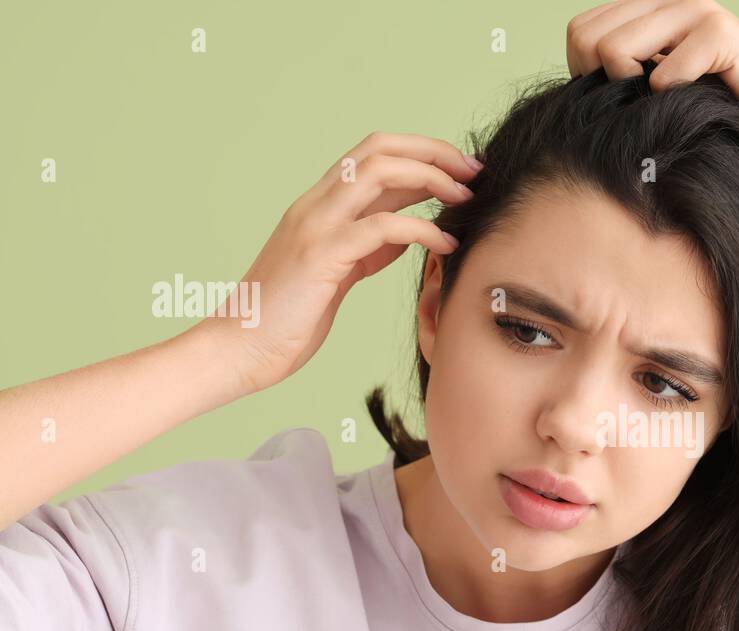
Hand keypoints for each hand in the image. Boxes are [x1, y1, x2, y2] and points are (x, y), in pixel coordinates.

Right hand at [202, 132, 479, 393]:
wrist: (239, 349)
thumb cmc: (288, 318)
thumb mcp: (337, 271)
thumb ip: (367, 246)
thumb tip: (406, 232)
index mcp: (319, 205)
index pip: (373, 154)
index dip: (421, 152)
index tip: (461, 171)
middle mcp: (315, 204)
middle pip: (379, 149)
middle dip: (433, 153)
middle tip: (474, 173)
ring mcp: (316, 225)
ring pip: (379, 172)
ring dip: (431, 179)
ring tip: (466, 200)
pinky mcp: (322, 256)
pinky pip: (383, 228)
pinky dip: (423, 231)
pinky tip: (447, 245)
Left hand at [566, 0, 738, 145]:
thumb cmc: (725, 101)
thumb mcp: (663, 85)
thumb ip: (625, 74)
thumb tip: (576, 94)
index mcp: (648, 8)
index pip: (579, 31)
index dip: (583, 73)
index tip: (614, 98)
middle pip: (588, 39)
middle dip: (601, 83)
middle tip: (637, 104)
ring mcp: (693, 10)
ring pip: (617, 49)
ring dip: (632, 91)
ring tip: (663, 102)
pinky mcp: (720, 32)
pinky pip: (666, 70)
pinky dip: (673, 96)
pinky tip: (695, 99)